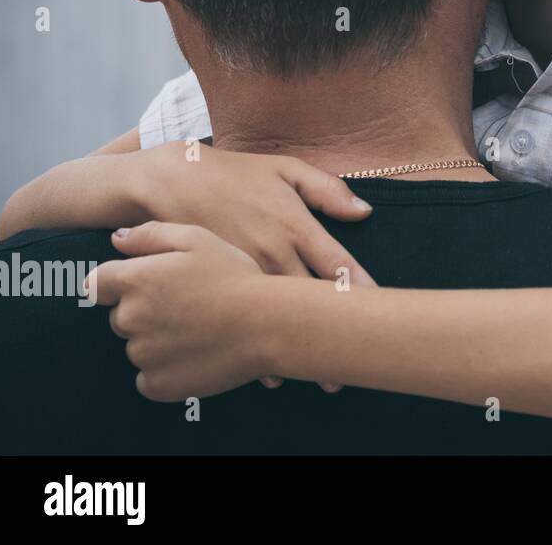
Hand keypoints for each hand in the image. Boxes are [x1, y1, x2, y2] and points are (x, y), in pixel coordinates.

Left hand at [86, 222, 276, 401]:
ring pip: (138, 347)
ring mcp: (143, 355)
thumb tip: (118, 239)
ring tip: (199, 328)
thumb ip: (152, 235)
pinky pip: (149, 377)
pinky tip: (196, 352)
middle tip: (188, 305)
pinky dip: (166, 369)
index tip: (148, 287)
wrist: (270, 324)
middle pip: (120, 316)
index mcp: (135, 280)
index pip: (97, 285)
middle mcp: (130, 318)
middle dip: (145, 311)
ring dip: (158, 340)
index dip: (120, 284)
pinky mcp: (157, 383)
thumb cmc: (238, 278)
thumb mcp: (199, 239)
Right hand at [137, 142, 377, 391]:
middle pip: (313, 302)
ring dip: (301, 348)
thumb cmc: (235, 173)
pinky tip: (272, 374)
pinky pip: (242, 323)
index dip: (363, 294)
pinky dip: (257, 349)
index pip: (339, 268)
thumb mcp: (286, 170)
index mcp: (295, 226)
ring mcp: (243, 273)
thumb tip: (365, 212)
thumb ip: (328, 190)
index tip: (380, 317)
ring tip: (326, 381)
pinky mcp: (215, 285)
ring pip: (279, 318)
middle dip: (335, 332)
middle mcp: (273, 254)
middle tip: (358, 363)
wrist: (170, 180)